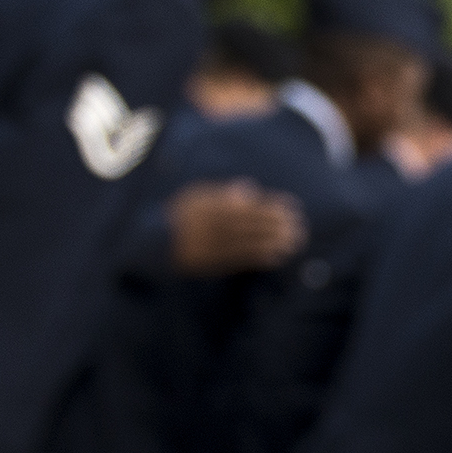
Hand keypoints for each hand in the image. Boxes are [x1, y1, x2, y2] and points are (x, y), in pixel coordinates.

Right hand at [168, 180, 304, 274]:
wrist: (153, 244)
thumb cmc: (182, 215)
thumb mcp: (196, 196)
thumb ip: (223, 192)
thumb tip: (251, 188)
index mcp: (202, 204)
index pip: (242, 205)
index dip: (268, 206)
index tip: (289, 206)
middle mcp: (203, 225)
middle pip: (245, 223)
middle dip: (273, 224)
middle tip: (298, 224)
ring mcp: (204, 245)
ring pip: (243, 242)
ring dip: (271, 242)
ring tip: (293, 240)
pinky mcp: (207, 263)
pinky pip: (235, 260)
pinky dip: (257, 258)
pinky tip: (276, 256)